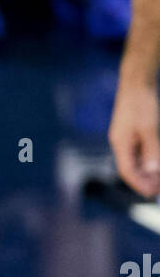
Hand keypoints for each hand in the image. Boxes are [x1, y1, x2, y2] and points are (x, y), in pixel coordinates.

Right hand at [109, 80, 159, 196]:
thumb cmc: (141, 102)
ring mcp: (126, 137)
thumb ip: (152, 152)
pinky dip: (149, 160)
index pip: (126, 171)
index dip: (139, 185)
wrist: (137, 81)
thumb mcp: (149, 129)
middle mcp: (121, 142)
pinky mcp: (133, 132)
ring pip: (136, 161)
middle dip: (146, 180)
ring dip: (148, 171)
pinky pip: (140, 152)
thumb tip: (152, 172)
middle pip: (131, 168)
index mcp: (120, 142)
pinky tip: (157, 161)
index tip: (151, 195)